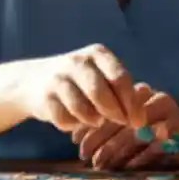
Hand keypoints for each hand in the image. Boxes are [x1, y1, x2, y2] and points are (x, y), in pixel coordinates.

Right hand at [13, 44, 146, 131]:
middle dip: (115, 113)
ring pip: (82, 108)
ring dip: (93, 120)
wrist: (33, 81)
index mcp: (98, 54)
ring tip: (97, 120)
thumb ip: (122, 92)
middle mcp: (78, 62)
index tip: (139, 121)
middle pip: (100, 92)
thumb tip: (145, 118)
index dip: (132, 102)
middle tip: (121, 124)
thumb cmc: (81, 82)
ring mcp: (58, 78)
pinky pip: (65, 119)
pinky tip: (75, 120)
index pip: (120, 78)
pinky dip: (73, 125)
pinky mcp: (44, 97)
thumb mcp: (101, 76)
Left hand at [71, 83, 178, 170]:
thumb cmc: (162, 145)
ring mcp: (170, 111)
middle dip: (99, 138)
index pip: (110, 106)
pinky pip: (154, 143)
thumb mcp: (133, 137)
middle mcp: (154, 98)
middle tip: (87, 158)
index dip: (91, 124)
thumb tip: (79, 142)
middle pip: (120, 116)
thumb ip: (111, 134)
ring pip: (134, 129)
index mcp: (140, 96)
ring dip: (116, 150)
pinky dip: (140, 157)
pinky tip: (128, 169)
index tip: (76, 143)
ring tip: (102, 166)